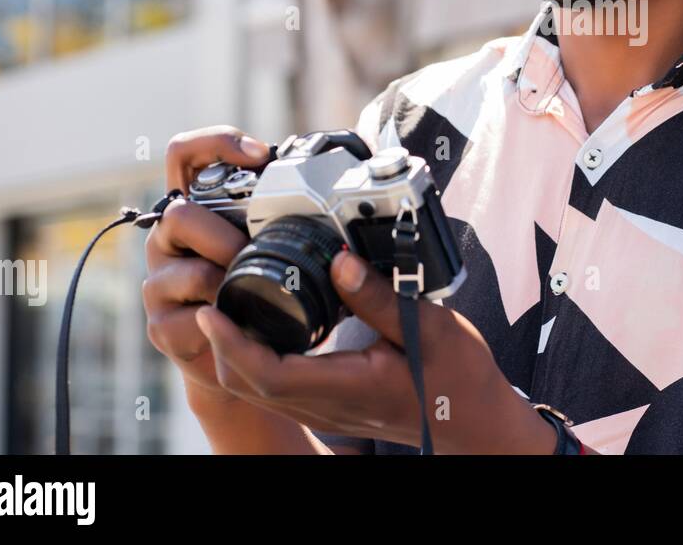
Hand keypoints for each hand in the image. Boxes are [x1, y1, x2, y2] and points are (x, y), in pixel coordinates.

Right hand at [143, 126, 268, 401]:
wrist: (242, 353)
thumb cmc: (260, 287)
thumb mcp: (271, 239)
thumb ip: (280, 208)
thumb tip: (324, 174)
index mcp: (195, 209)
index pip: (184, 155)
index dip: (216, 143)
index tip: (258, 154)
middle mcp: (168, 240)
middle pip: (180, 215)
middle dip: (226, 236)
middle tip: (252, 254)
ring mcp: (160, 283)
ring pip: (189, 272)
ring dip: (228, 282)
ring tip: (252, 292)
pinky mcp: (163, 327)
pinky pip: (191, 319)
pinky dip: (223, 321)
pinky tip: (239, 322)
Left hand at [193, 250, 557, 453]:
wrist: (475, 418)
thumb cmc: (458, 377)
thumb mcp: (427, 327)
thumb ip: (380, 297)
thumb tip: (341, 263)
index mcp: (347, 386)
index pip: (269, 374)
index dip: (232, 344)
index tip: (211, 312)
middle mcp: (329, 404)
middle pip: (250, 386)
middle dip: (219, 346)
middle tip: (207, 302)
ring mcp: (328, 408)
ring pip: (259, 391)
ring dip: (233, 354)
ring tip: (225, 311)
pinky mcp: (333, 404)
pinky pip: (278, 389)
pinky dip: (256, 362)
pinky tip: (262, 332)